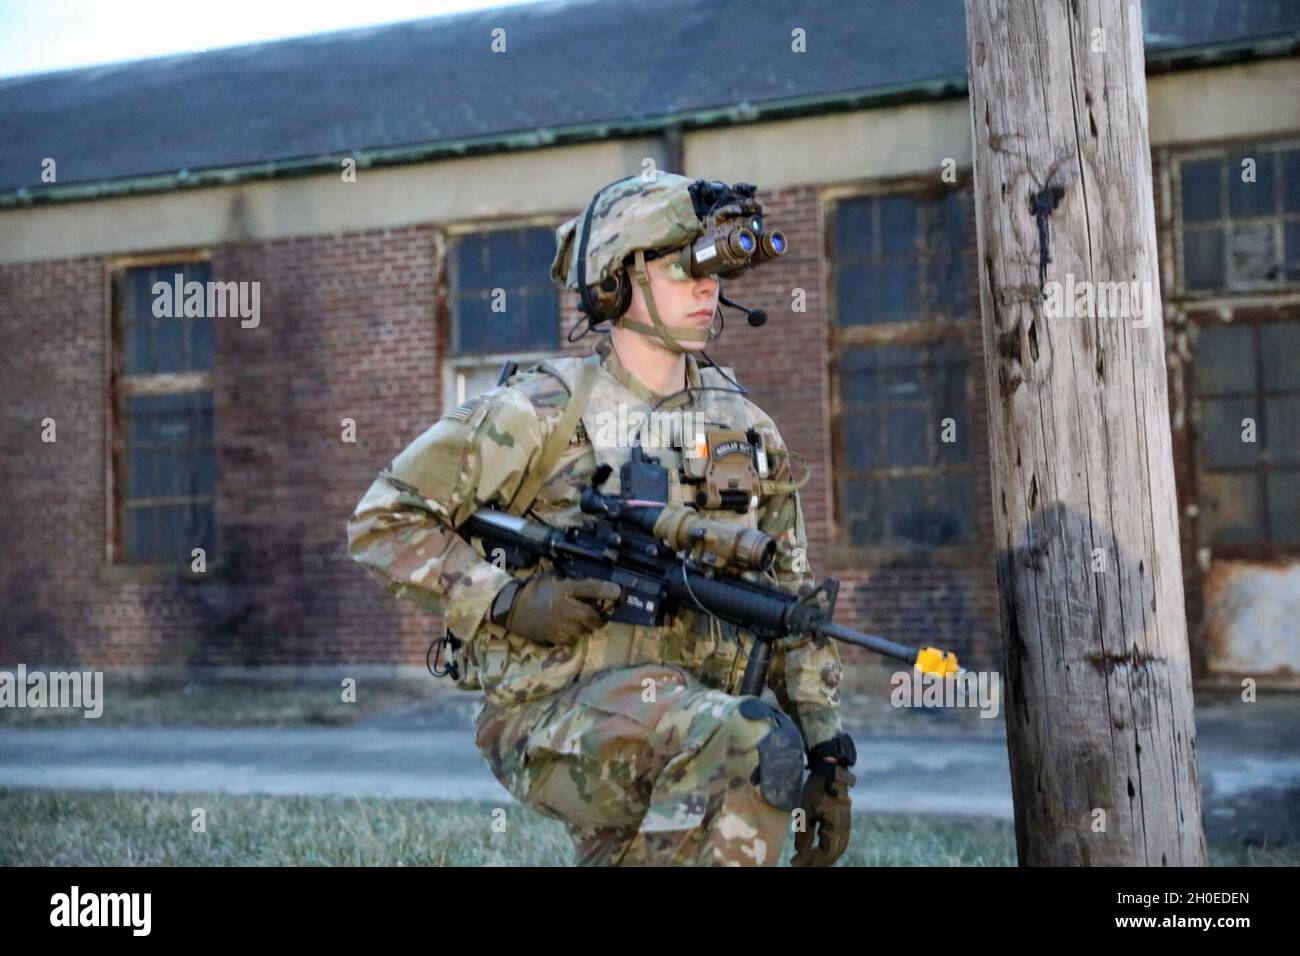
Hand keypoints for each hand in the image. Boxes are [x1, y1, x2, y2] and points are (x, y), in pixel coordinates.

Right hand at [490, 572, 620, 645]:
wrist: (511, 609)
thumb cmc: (532, 590)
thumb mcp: (549, 578)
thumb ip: (566, 579)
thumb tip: (583, 579)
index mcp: (564, 590)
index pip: (591, 588)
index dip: (607, 590)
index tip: (618, 591)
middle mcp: (566, 608)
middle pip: (592, 616)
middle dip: (599, 617)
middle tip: (599, 614)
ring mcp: (561, 625)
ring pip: (584, 630)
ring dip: (586, 627)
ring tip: (582, 622)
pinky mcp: (554, 638)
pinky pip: (572, 640)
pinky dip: (574, 636)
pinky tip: (570, 630)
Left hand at [790, 761, 854, 865]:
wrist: (831, 770)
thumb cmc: (816, 788)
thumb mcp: (806, 809)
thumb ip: (804, 832)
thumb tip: (800, 853)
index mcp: (834, 824)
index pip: (825, 852)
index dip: (811, 860)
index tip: (795, 863)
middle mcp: (844, 827)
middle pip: (833, 853)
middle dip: (817, 862)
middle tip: (800, 865)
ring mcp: (846, 824)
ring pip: (838, 848)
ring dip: (824, 857)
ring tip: (809, 860)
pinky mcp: (845, 821)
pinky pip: (840, 840)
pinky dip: (829, 848)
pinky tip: (818, 850)